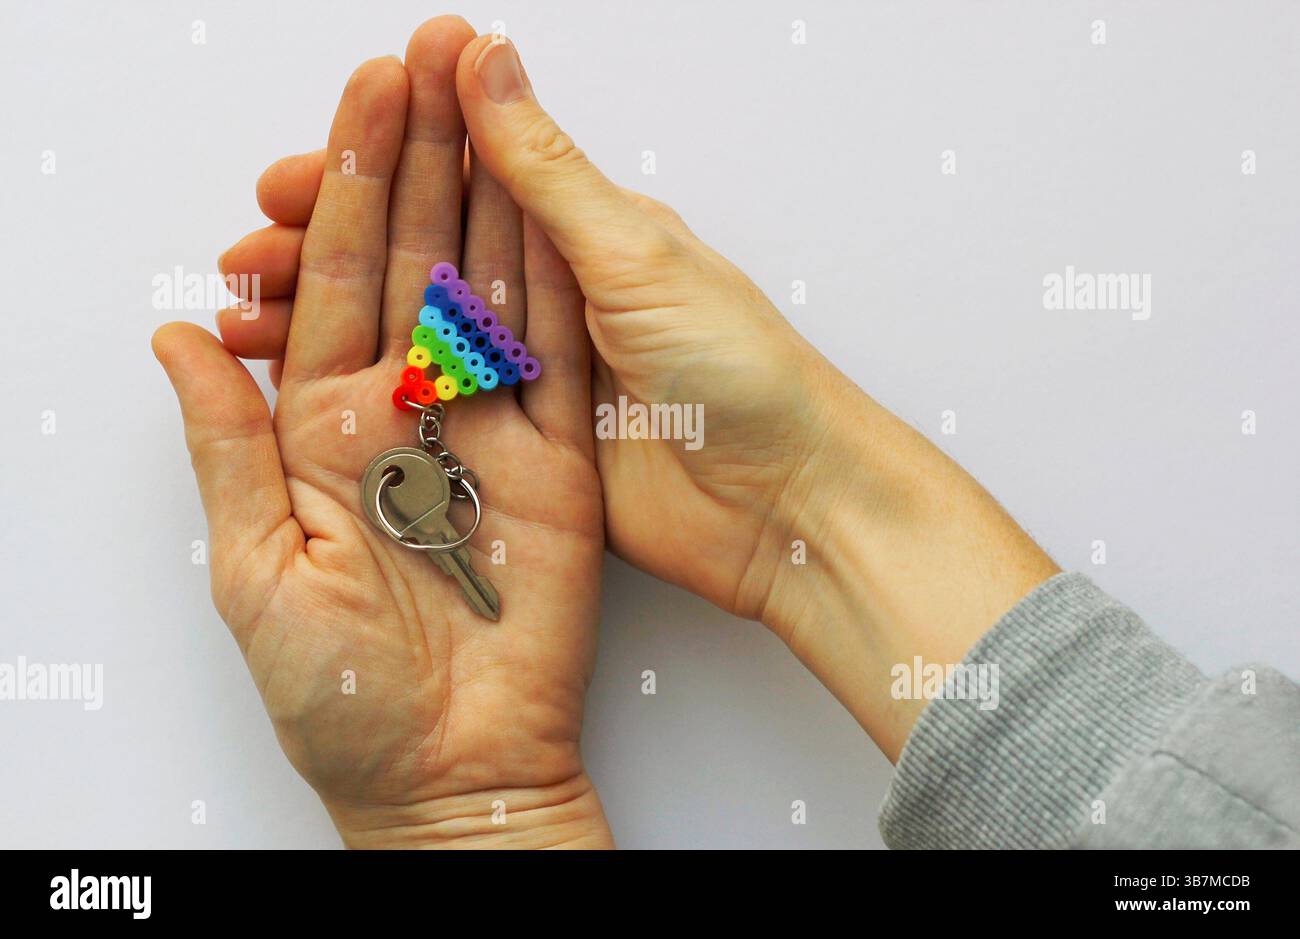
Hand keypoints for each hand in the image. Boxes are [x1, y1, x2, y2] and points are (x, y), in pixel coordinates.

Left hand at [155, 18, 611, 846]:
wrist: (449, 768)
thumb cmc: (343, 693)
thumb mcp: (254, 567)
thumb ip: (227, 445)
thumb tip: (180, 340)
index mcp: (323, 426)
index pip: (336, 275)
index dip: (347, 181)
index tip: (366, 97)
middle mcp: (408, 410)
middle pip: (414, 257)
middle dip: (423, 154)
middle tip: (435, 58)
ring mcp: (488, 429)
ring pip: (487, 286)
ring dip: (491, 195)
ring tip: (496, 101)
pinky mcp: (557, 463)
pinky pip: (556, 360)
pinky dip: (555, 283)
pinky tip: (554, 211)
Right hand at [221, 30, 1058, 759]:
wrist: (781, 504)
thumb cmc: (737, 368)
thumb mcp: (635, 255)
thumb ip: (547, 172)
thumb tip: (482, 56)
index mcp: (580, 235)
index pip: (454, 182)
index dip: (369, 172)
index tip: (291, 174)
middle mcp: (549, 299)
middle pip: (416, 254)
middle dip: (329, 245)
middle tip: (251, 251)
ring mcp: (532, 376)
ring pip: (410, 329)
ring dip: (331, 318)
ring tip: (254, 319)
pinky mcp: (526, 446)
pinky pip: (434, 405)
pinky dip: (369, 389)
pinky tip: (308, 386)